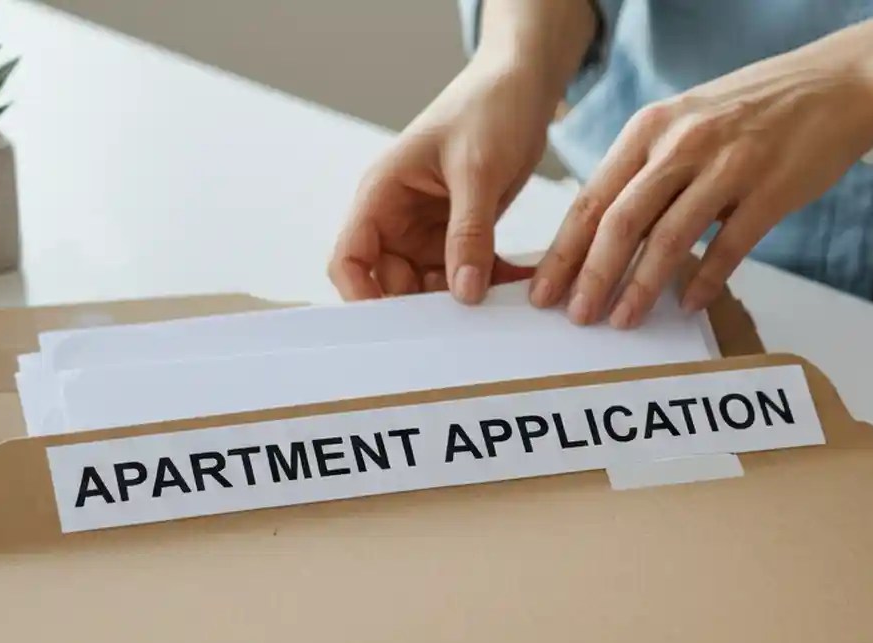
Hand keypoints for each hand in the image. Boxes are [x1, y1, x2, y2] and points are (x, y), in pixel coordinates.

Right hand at [330, 58, 557, 303]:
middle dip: (424, 305)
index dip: (361, 296)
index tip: (396, 328)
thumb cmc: (488, 107)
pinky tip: (520, 286)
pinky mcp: (462, 233)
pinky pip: (469, 272)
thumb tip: (463, 294)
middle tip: (465, 325)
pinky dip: (492, 282)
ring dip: (464, 298)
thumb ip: (469, 233)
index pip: (349, 258)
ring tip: (502, 305)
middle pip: (392, 283)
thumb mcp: (478, 170)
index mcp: (382, 194)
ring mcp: (429, 229)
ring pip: (433, 286)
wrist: (523, 84)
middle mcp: (398, 218)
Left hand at [530, 52, 872, 326]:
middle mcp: (682, 144)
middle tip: (577, 316)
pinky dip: (705, 280)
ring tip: (623, 321)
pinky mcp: (770, 189)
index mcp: (649, 129)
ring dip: (641, 286)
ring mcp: (727, 166)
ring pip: (669, 238)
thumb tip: (604, 235)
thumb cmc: (750, 110)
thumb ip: (645, 171)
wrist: (835, 84)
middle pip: (621, 221)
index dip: (564, 250)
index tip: (544, 289)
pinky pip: (729, 246)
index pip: (592, 198)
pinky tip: (688, 304)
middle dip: (592, 275)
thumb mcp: (683, 123)